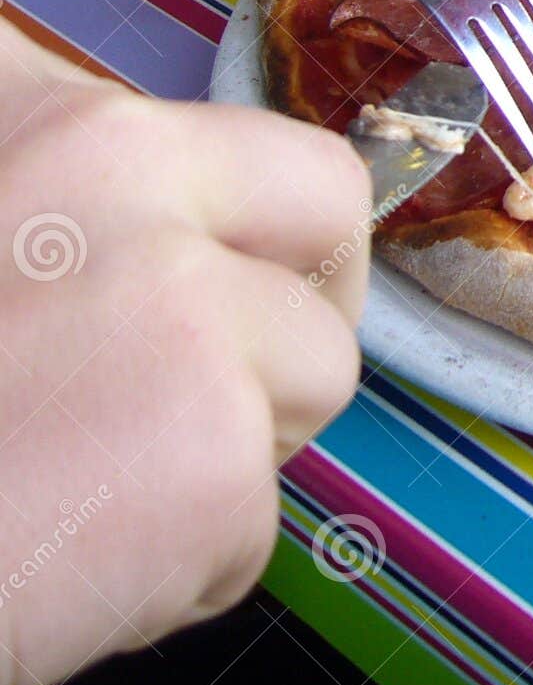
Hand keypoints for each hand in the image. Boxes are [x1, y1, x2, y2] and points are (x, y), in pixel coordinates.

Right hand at [0, 21, 370, 684]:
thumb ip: (58, 196)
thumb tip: (168, 226)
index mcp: (53, 121)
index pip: (241, 134)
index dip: (247, 219)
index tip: (214, 272)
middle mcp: (123, 173)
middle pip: (327, 201)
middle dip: (311, 290)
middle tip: (232, 366)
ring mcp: (184, 310)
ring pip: (317, 368)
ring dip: (234, 442)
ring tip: (89, 480)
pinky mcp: (209, 454)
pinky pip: (256, 517)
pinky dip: (180, 563)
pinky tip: (63, 559)